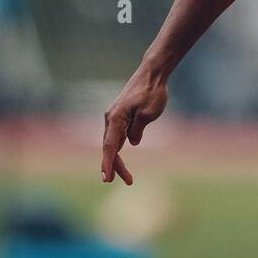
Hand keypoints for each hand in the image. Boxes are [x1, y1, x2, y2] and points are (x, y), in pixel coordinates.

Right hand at [101, 67, 168, 184]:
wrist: (152, 74)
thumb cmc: (151, 92)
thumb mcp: (148, 113)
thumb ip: (138, 129)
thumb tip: (132, 142)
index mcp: (116, 118)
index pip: (109, 146)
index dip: (108, 164)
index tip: (106, 179)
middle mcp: (111, 118)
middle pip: (110, 148)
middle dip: (116, 167)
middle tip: (129, 182)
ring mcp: (114, 118)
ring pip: (113, 144)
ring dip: (118, 161)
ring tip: (128, 178)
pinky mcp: (120, 117)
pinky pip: (117, 138)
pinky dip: (119, 150)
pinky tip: (121, 161)